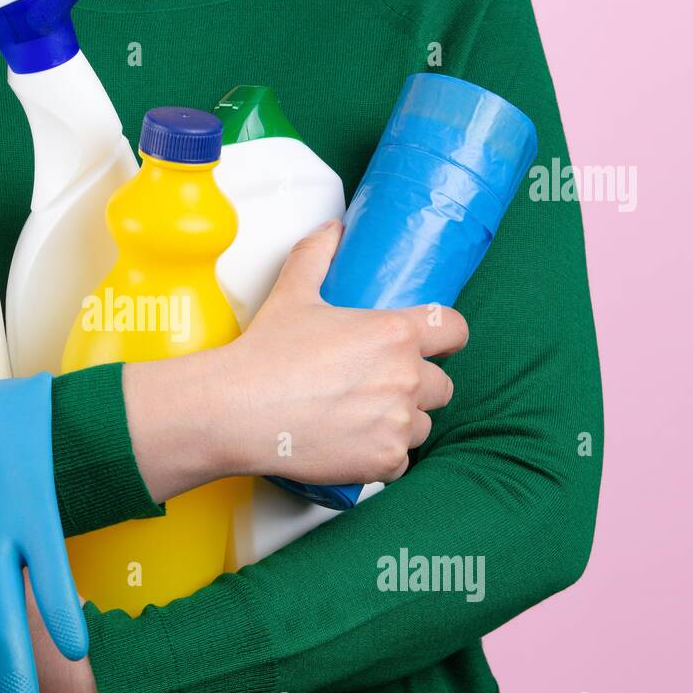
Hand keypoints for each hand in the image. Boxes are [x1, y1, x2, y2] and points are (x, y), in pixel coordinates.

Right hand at [125, 221, 466, 499]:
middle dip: (418, 387)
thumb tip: (333, 230)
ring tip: (364, 419)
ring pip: (423, 426)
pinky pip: (400, 462)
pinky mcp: (384, 460)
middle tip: (381, 387)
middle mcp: (406, 377)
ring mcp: (398, 422)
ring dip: (402, 423)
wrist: (237, 410)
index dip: (447, 337)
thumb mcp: (292, 292)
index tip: (434, 345)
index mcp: (395, 333)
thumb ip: (317, 255)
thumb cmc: (265, 354)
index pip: (455, 331)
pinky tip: (354, 446)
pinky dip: (382, 457)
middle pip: (442, 385)